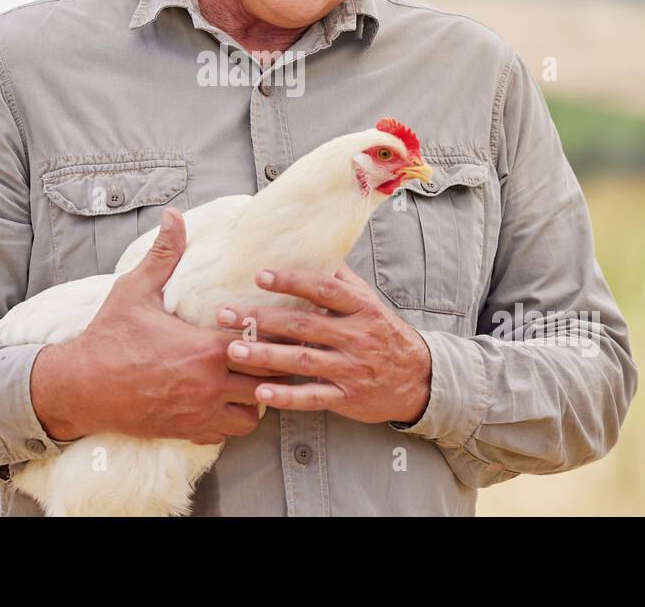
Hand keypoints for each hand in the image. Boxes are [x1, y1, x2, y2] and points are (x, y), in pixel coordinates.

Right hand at [31, 208, 291, 445]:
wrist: (80, 388)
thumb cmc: (109, 337)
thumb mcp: (135, 290)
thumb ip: (163, 254)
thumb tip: (173, 215)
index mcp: (205, 348)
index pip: (262, 342)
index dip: (270, 332)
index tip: (268, 323)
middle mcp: (210, 384)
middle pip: (268, 379)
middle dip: (272, 364)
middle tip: (268, 349)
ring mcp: (201, 412)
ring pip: (254, 413)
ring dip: (256, 396)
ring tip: (248, 377)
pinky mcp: (189, 432)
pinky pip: (229, 433)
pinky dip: (232, 419)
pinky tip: (225, 399)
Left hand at [215, 264, 431, 424]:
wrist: (419, 378)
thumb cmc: (384, 333)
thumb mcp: (369, 302)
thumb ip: (341, 280)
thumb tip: (315, 247)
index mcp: (360, 308)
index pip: (324, 289)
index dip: (292, 281)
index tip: (259, 275)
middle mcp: (356, 336)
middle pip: (303, 325)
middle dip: (262, 318)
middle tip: (225, 314)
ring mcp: (351, 368)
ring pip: (303, 360)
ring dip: (266, 355)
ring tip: (234, 350)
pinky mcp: (347, 397)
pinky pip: (314, 397)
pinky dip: (287, 396)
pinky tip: (261, 393)